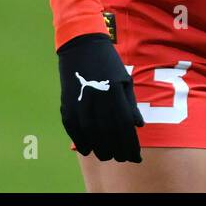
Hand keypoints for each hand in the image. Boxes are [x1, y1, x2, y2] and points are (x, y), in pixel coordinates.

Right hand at [57, 32, 144, 161]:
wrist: (81, 45)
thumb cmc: (108, 63)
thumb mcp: (124, 80)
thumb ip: (131, 105)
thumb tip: (138, 126)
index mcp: (114, 94)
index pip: (124, 128)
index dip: (131, 146)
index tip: (136, 157)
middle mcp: (97, 101)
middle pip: (109, 135)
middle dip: (118, 150)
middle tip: (123, 159)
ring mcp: (80, 103)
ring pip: (91, 135)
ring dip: (101, 149)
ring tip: (108, 156)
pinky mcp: (66, 104)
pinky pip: (74, 129)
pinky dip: (81, 142)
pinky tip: (89, 150)